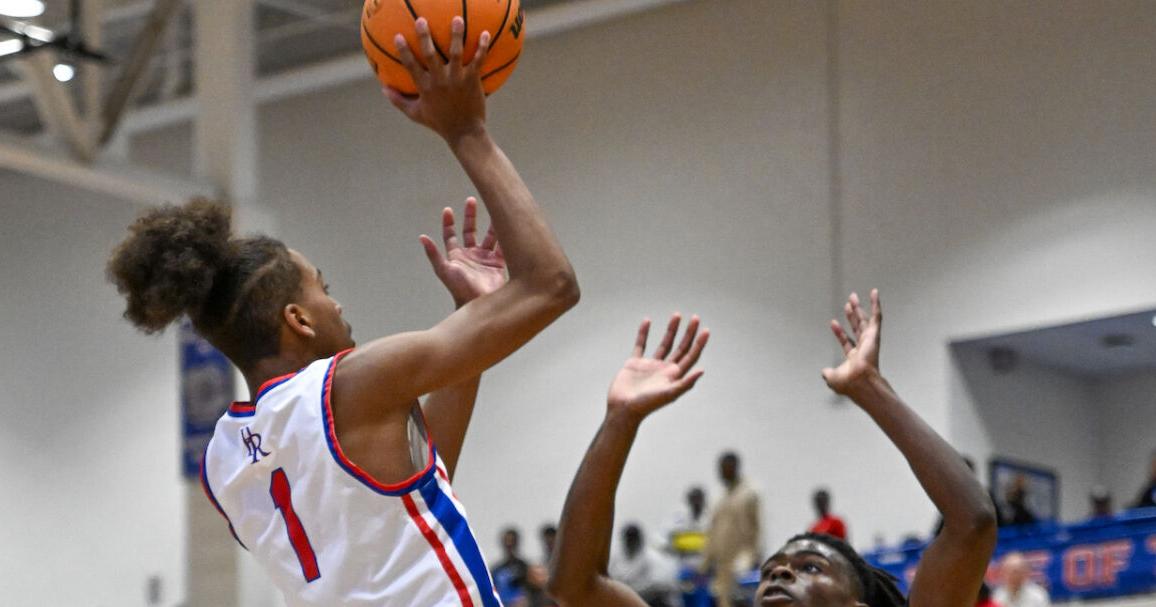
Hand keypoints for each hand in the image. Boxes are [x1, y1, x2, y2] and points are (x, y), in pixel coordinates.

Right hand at [386, 16, 489, 144]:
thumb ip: (399, 100)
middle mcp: (440, 82)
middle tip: (421, 20)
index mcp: (425, 88)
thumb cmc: (439, 123)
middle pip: (430, 55)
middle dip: (424, 37)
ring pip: (455, 53)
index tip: (398, 36)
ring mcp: (457, 80)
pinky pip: (478, 60)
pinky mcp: (473, 80)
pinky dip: (482, 47)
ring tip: (457, 19)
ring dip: (456, 35)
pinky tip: (484, 33)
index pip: (411, 66)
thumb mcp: (415, 114)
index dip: (404, 51)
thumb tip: (383, 88)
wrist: (465, 133)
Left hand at [420, 197, 506, 306]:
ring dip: (490, 222)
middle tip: (471, 200)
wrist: (481, 304)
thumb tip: (422, 237)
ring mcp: (485, 259)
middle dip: (470, 216)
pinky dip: (505, 235)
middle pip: (470, 231)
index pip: (450, 235)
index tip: (448, 210)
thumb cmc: (460, 289)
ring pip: (489, 236)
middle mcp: (471, 255)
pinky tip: (507, 223)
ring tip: (493, 207)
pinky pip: (502, 246)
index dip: (448, 223)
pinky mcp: (499, 263)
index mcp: (456, 256)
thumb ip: (433, 254)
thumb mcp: (444, 271)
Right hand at [607, 314, 708, 420]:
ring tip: (677, 315)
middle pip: (681, 348)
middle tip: (695, 318)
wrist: (623, 409)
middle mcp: (664, 369)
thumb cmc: (646, 405)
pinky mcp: (635, 363)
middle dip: (689, 333)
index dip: (699, 344)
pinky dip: (643, 333)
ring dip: (671, 330)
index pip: (690, 356)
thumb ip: (685, 383)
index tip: (705, 330)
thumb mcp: (669, 394)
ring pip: (664, 344)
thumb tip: (702, 370)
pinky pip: (641, 344)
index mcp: (674, 376)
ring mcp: (650, 365)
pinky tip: (647, 321)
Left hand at [822, 289, 881, 394]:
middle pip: (857, 328)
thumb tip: (824, 372)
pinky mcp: (874, 334)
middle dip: (852, 316)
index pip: (847, 341)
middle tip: (848, 303)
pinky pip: (876, 316)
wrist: (859, 380)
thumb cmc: (849, 383)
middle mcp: (864, 348)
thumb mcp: (832, 378)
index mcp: (855, 358)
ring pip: (864, 320)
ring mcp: (870, 340)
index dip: (840, 332)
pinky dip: (875, 304)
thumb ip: (828, 374)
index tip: (833, 322)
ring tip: (853, 296)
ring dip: (859, 308)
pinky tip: (873, 293)